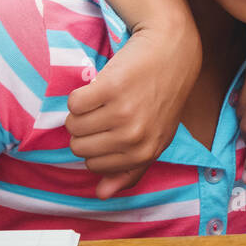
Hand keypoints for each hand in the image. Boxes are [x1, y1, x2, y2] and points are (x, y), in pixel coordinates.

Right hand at [65, 22, 201, 198]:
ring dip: (82, 111)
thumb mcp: (156, 136)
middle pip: (79, 147)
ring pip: (73, 125)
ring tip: (106, 98)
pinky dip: (81, 94)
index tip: (111, 128)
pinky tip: (102, 86)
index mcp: (146, 152)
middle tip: (108, 110)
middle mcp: (135, 136)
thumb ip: (131, 169)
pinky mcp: (111, 88)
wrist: (172, 50)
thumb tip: (101, 195)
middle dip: (87, 129)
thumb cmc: (162, 95)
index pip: (94, 166)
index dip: (96, 146)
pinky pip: (74, 103)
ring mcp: (123, 112)